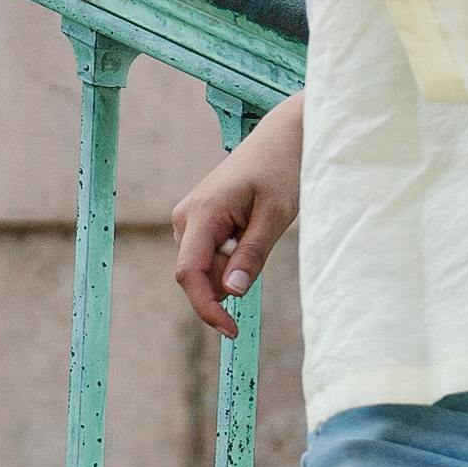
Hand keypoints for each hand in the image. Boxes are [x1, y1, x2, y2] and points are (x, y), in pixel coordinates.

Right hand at [170, 97, 303, 336]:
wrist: (281, 135)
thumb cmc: (282, 169)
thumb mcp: (275, 216)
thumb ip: (252, 255)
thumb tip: (232, 293)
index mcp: (202, 214)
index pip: (190, 274)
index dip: (207, 307)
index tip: (232, 330)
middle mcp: (185, 217)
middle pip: (197, 274)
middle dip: (226, 283)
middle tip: (263, 253)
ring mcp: (189, 217)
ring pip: (203, 267)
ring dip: (230, 269)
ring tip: (259, 232)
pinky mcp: (198, 218)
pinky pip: (208, 254)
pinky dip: (230, 258)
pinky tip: (251, 229)